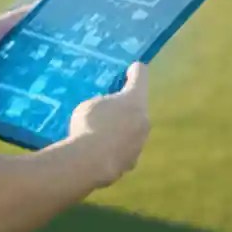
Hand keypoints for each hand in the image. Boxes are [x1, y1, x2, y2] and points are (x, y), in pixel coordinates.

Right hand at [68, 63, 150, 186]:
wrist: (88, 162)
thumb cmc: (87, 125)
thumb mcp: (89, 105)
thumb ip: (102, 104)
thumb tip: (107, 113)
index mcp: (134, 100)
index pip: (140, 77)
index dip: (135, 71)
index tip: (132, 69)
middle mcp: (144, 120)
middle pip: (138, 108)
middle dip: (126, 107)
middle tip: (108, 108)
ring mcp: (140, 143)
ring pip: (133, 131)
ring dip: (121, 129)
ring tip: (100, 133)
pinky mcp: (132, 162)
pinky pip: (125, 150)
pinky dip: (115, 149)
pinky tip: (99, 151)